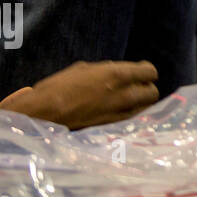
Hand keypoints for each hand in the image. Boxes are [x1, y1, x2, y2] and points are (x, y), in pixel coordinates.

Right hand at [0, 60, 159, 129]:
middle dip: (146, 88)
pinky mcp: (112, 127)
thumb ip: (108, 71)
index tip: (139, 71)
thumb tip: (118, 73)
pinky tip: (119, 110)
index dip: (145, 71)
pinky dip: (130, 113)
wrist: (43, 114)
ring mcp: (119, 114)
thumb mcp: (85, 69)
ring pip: (145, 108)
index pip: (150, 72)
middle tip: (135, 86)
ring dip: (140, 102)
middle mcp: (124, 95)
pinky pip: (131, 119)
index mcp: (118, 75)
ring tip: (128, 99)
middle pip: (152, 93)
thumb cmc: (59, 86)